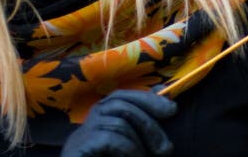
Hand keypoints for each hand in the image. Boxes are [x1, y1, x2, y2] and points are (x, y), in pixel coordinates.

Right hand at [61, 88, 176, 156]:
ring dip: (140, 141)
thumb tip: (167, 98)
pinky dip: (129, 149)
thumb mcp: (135, 148)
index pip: (120, 97)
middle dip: (149, 121)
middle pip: (118, 103)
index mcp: (98, 124)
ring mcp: (78, 139)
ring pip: (118, 121)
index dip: (147, 99)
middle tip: (166, 149)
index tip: (173, 110)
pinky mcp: (75, 150)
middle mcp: (85, 128)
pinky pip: (109, 137)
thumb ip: (146, 128)